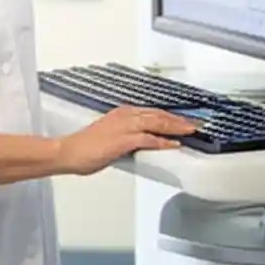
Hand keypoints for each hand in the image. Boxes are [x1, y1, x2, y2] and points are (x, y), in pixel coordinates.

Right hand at [57, 107, 197, 174]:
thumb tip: (143, 144)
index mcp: (121, 114)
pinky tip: (174, 144)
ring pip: (157, 123)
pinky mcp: (123, 140)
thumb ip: (129, 139)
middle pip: (158, 115)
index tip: (184, 120)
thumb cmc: (85, 148)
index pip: (152, 113)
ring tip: (191, 131)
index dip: (170, 116)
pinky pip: (148, 139)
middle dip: (179, 119)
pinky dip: (163, 141)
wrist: (68, 152)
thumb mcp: (111, 139)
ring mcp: (124, 127)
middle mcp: (124, 116)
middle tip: (196, 124)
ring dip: (176, 127)